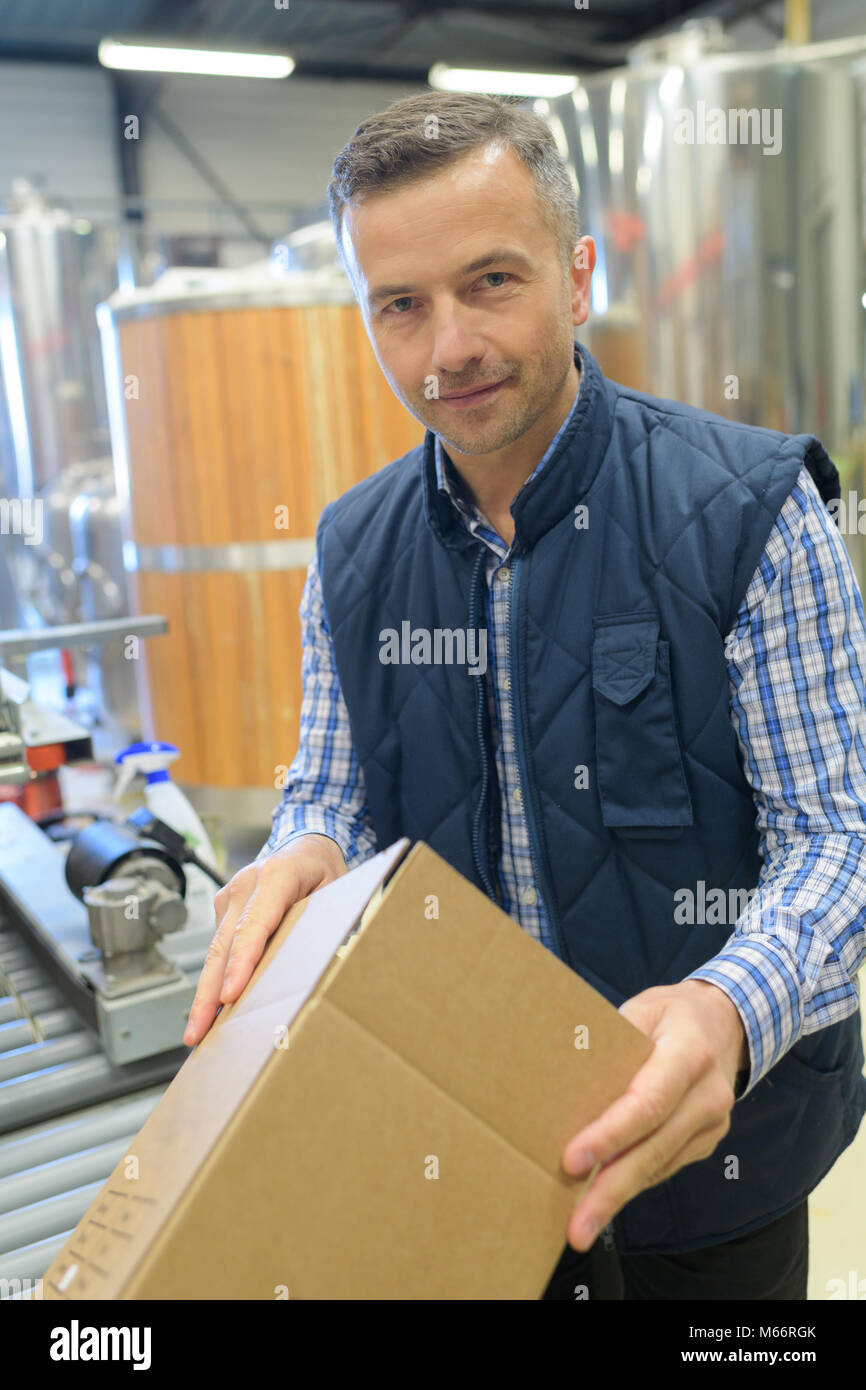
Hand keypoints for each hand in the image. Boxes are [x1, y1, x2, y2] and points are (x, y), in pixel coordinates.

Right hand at [182, 834, 346, 1046]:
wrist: (307, 844)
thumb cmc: (325, 872)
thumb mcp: (338, 893)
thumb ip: (328, 927)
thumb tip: (324, 973)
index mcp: (278, 874)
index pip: (255, 923)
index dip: (242, 962)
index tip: (230, 994)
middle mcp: (247, 883)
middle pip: (225, 944)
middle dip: (210, 991)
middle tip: (199, 1031)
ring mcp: (231, 894)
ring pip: (214, 950)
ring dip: (205, 993)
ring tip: (197, 1032)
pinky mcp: (224, 908)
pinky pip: (218, 947)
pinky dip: (214, 978)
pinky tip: (211, 1010)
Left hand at [561, 979, 748, 1250]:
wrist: (726, 1022)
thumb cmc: (672, 1014)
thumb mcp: (641, 1007)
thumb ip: (609, 1040)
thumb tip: (563, 1074)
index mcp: (689, 1053)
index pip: (647, 1102)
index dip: (610, 1135)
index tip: (572, 1161)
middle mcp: (707, 1095)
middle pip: (653, 1148)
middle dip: (611, 1191)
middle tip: (577, 1228)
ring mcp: (713, 1123)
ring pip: (659, 1166)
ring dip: (618, 1196)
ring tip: (581, 1226)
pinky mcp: (707, 1142)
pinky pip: (665, 1167)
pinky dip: (633, 1183)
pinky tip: (604, 1199)